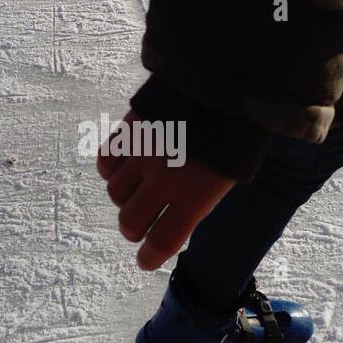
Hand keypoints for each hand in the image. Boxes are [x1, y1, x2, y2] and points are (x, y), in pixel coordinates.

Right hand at [97, 111, 235, 270]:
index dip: (150, 257)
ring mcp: (144, 152)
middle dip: (133, 230)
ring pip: (115, 192)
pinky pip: (106, 160)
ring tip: (136, 193)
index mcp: (196, 195)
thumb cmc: (237, 133)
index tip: (145, 261)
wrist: (227, 81)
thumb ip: (199, 201)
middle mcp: (165, 178)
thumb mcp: (228, 176)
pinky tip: (124, 168)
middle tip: (140, 227)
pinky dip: (111, 170)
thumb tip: (175, 220)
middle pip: (130, 221)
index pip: (162, 241)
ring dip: (123, 199)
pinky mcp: (131, 128)